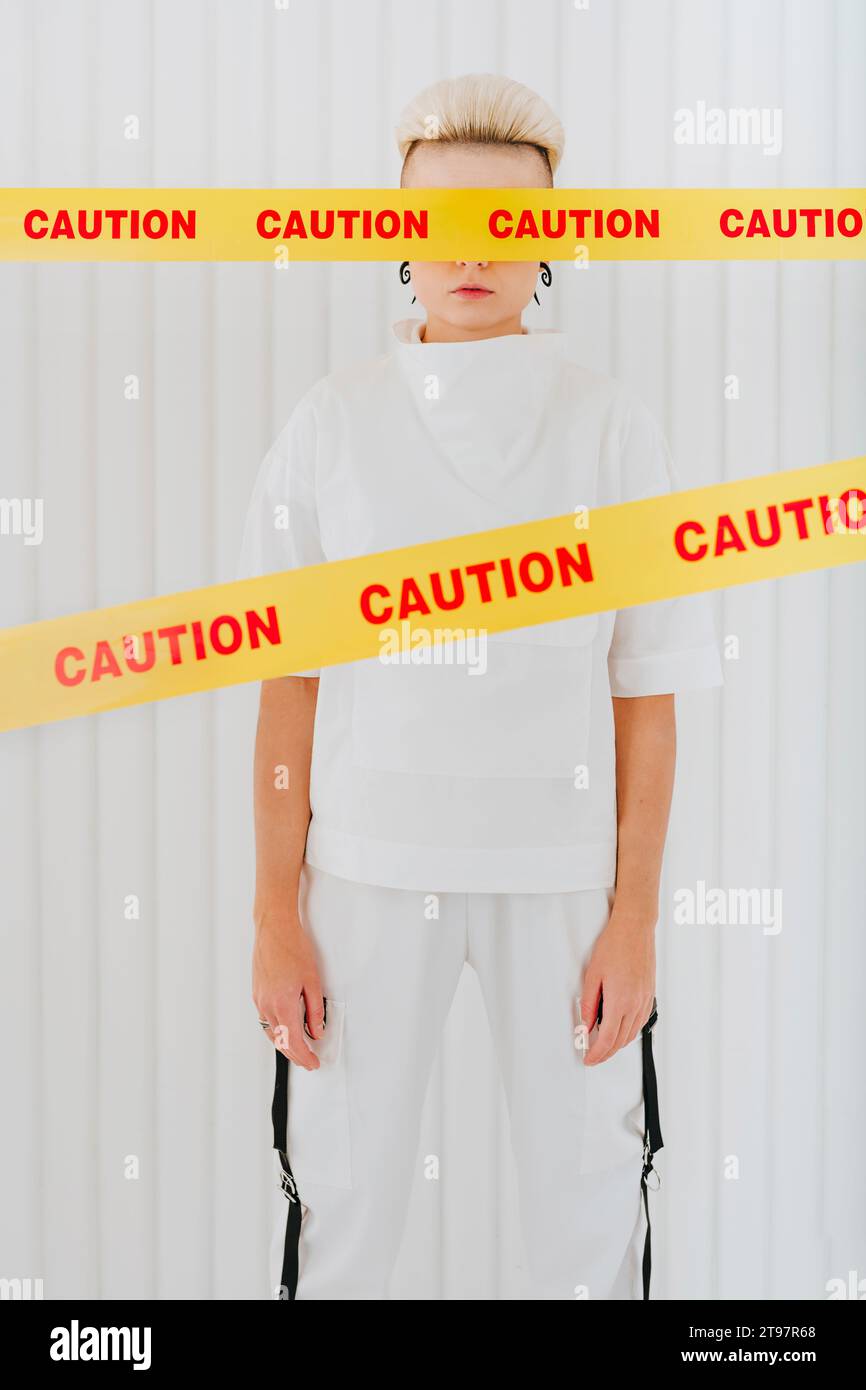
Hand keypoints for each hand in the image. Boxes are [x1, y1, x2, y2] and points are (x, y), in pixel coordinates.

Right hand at [252, 912, 324, 1070]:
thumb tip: (317, 1031)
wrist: (273, 929)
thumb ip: (315, 1010)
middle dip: (295, 1055)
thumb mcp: (313, 980)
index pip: (294, 1042)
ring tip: (299, 1050)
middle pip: (280, 1042)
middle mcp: (267, 1005)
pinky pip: (265, 1021)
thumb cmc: (293, 948)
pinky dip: (276, 1031)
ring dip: (285, 1045)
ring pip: (271, 1033)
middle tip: (308, 1062)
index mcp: (282, 1004)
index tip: (313, 1063)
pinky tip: (285, 1030)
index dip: (304, 1057)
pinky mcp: (257, 994)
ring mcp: (259, 1000)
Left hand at [580, 904, 655, 1066]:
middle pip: (620, 1041)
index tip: (589, 1059)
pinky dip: (629, 1032)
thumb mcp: (592, 975)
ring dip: (617, 1044)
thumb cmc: (614, 945)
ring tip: (603, 1045)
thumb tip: (585, 1023)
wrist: (635, 929)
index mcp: (620, 1001)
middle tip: (593, 1055)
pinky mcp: (649, 995)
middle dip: (606, 1053)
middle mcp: (635, 1004)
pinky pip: (640, 1022)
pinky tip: (620, 1029)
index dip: (597, 1054)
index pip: (607, 1039)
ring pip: (632, 1034)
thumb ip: (589, 1003)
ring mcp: (645, 1000)